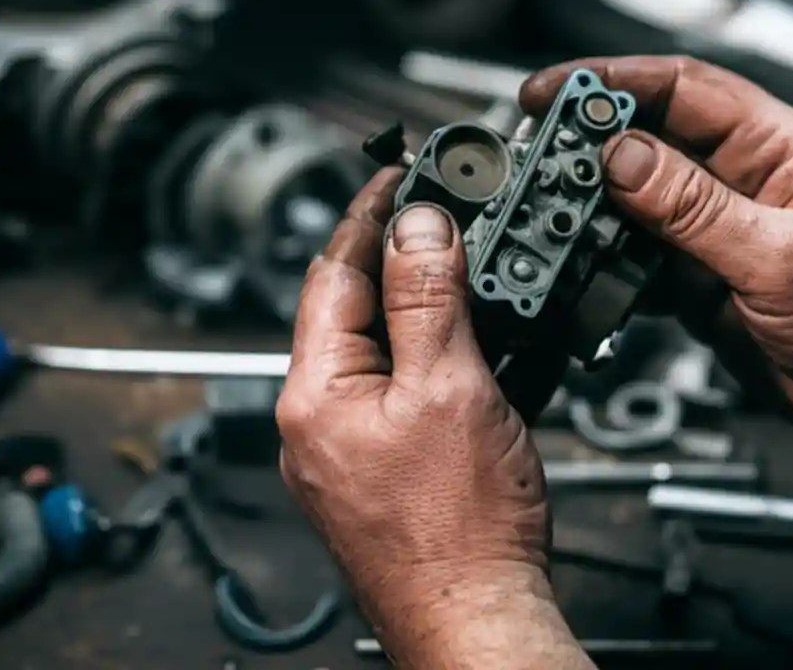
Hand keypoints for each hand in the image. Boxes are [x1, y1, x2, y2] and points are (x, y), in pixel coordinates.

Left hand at [276, 170, 560, 662]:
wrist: (477, 617)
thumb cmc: (460, 532)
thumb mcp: (452, 388)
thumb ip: (430, 300)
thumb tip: (419, 227)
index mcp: (315, 394)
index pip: (333, 272)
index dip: (369, 214)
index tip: (398, 175)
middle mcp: (316, 423)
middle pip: (351, 310)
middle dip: (396, 257)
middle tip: (440, 215)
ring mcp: (343, 452)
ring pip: (376, 352)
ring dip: (418, 308)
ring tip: (462, 274)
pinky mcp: (376, 473)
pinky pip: (394, 393)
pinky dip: (427, 360)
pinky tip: (465, 349)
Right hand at [522, 56, 792, 450]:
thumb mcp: (780, 258)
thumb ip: (696, 209)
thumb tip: (623, 158)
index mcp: (779, 149)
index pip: (684, 90)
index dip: (615, 83)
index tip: (556, 94)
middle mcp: (745, 180)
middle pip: (651, 140)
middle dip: (591, 143)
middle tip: (536, 156)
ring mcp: (720, 230)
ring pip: (638, 200)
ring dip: (592, 204)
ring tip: (550, 212)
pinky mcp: (703, 277)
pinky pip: (641, 255)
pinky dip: (607, 259)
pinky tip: (585, 264)